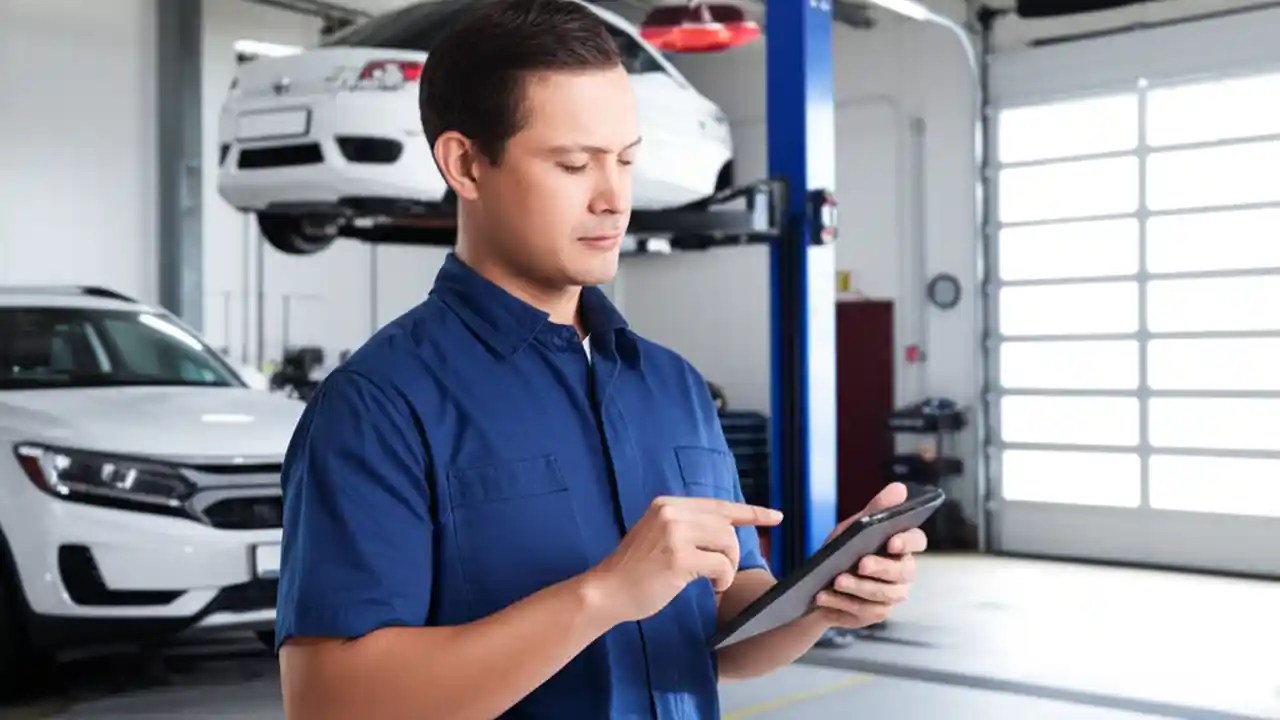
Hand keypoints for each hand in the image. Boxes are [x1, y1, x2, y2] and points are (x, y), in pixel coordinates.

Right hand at [585, 496, 782, 623]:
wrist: (606, 590)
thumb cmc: (635, 571)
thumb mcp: (658, 536)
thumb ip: (687, 528)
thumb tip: (726, 531)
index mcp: (667, 505)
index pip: (719, 505)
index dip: (750, 512)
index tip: (775, 516)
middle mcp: (672, 513)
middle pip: (726, 527)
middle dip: (731, 553)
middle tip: (718, 573)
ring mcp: (674, 534)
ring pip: (727, 544)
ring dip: (727, 567)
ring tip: (712, 581)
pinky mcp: (678, 558)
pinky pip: (720, 566)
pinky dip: (723, 580)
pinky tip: (710, 588)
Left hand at [812, 482, 926, 628]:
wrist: (819, 582)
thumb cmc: (844, 549)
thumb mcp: (854, 527)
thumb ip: (876, 509)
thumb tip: (899, 488)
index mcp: (902, 548)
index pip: (917, 541)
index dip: (908, 542)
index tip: (891, 541)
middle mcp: (902, 574)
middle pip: (902, 572)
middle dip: (881, 568)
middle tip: (861, 563)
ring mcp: (890, 597)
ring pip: (883, 595)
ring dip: (858, 587)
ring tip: (836, 580)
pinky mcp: (873, 615)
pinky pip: (862, 611)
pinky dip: (841, 603)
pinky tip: (824, 595)